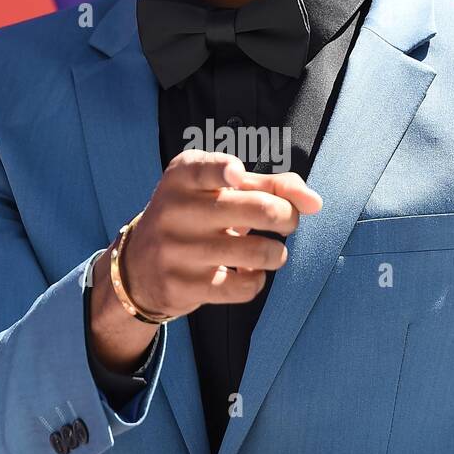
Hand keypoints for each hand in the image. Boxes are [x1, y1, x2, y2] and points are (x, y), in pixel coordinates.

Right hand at [120, 149, 322, 319]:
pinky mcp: (183, 286)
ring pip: (256, 251)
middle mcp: (174, 210)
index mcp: (181, 178)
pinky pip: (243, 285)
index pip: (203, 168)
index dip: (226, 170)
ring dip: (276, 253)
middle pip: (256, 209)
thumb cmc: (194, 219)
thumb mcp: (217, 191)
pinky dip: (257, 279)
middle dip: (287, 216)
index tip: (238, 175)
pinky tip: (248, 273)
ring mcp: (176, 251)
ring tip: (271, 252)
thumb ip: (268, 185)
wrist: (138, 268)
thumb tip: (315, 202)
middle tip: (288, 222)